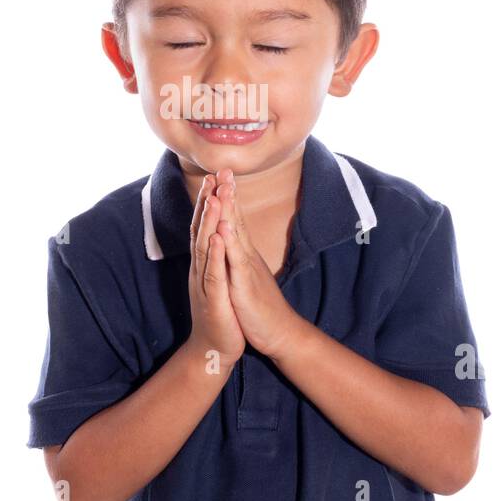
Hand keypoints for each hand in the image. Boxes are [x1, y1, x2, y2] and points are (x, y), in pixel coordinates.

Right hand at [184, 173, 245, 372]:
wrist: (215, 348)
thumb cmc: (222, 313)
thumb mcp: (221, 279)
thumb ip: (218, 257)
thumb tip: (219, 236)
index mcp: (206, 262)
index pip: (206, 226)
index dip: (210, 200)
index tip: (216, 175)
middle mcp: (202, 268)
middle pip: (202, 229)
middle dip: (208, 201)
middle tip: (213, 174)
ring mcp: (205, 282)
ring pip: (205, 246)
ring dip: (208, 221)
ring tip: (214, 196)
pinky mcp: (213, 298)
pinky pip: (213, 273)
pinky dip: (215, 255)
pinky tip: (218, 238)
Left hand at [212, 169, 302, 361]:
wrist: (280, 332)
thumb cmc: (261, 306)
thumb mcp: (246, 275)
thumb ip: (240, 256)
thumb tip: (234, 240)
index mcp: (243, 254)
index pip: (233, 219)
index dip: (226, 197)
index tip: (219, 174)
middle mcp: (246, 256)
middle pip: (235, 219)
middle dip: (227, 193)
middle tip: (223, 168)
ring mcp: (247, 268)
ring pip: (236, 234)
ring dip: (228, 210)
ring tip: (222, 187)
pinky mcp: (246, 285)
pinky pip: (236, 261)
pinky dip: (229, 243)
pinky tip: (224, 227)